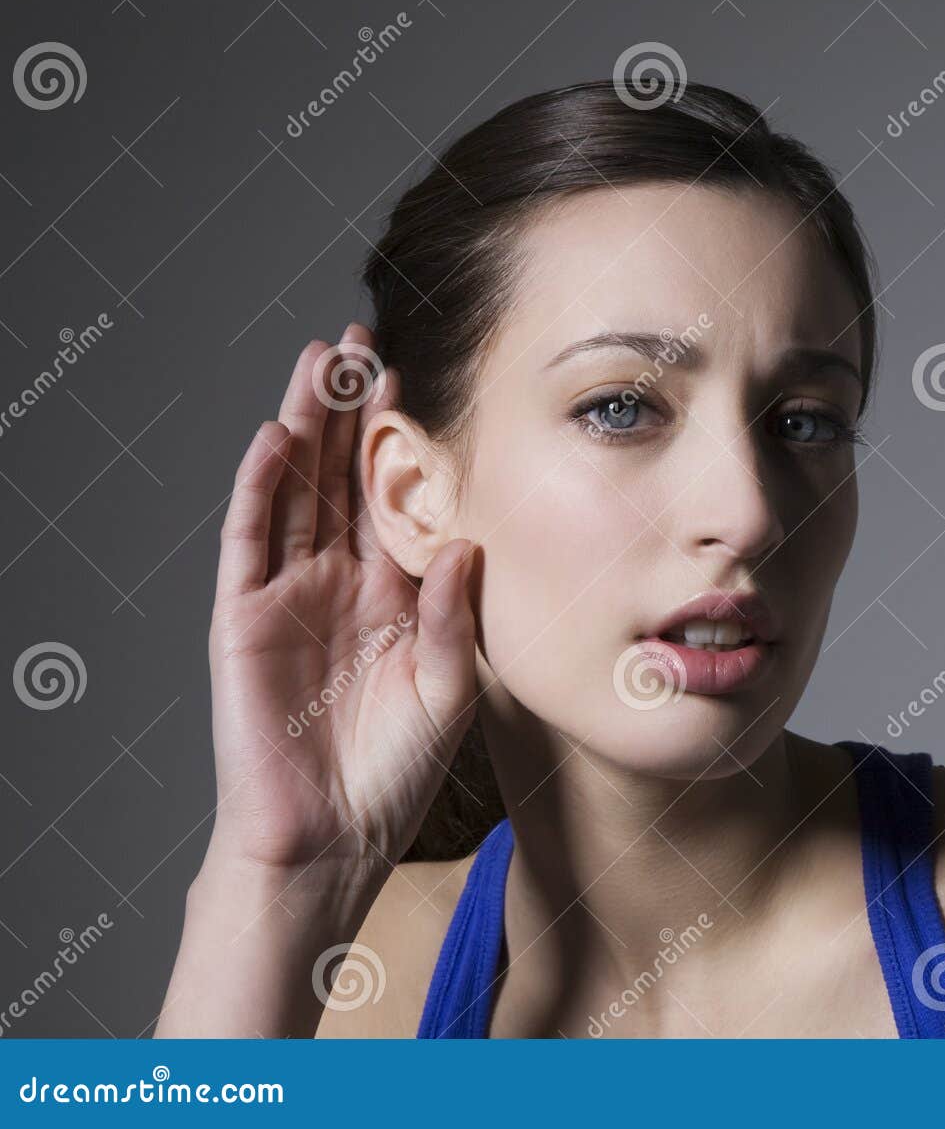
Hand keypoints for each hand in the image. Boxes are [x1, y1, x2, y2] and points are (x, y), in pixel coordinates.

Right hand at [205, 324, 478, 880]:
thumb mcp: (449, 687)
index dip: (394, 440)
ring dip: (302, 427)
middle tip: (355, 341)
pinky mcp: (242, 618)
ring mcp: (285, 595)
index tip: (409, 380)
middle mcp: (335, 582)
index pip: (389, 498)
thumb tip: (469, 540)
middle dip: (344, 409)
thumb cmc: (395, 772)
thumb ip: (454, 614)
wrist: (332, 836)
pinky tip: (276, 439)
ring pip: (292, 491)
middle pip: (337, 476)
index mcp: (389, 595)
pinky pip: (249, 541)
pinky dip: (260, 488)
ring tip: (315, 364)